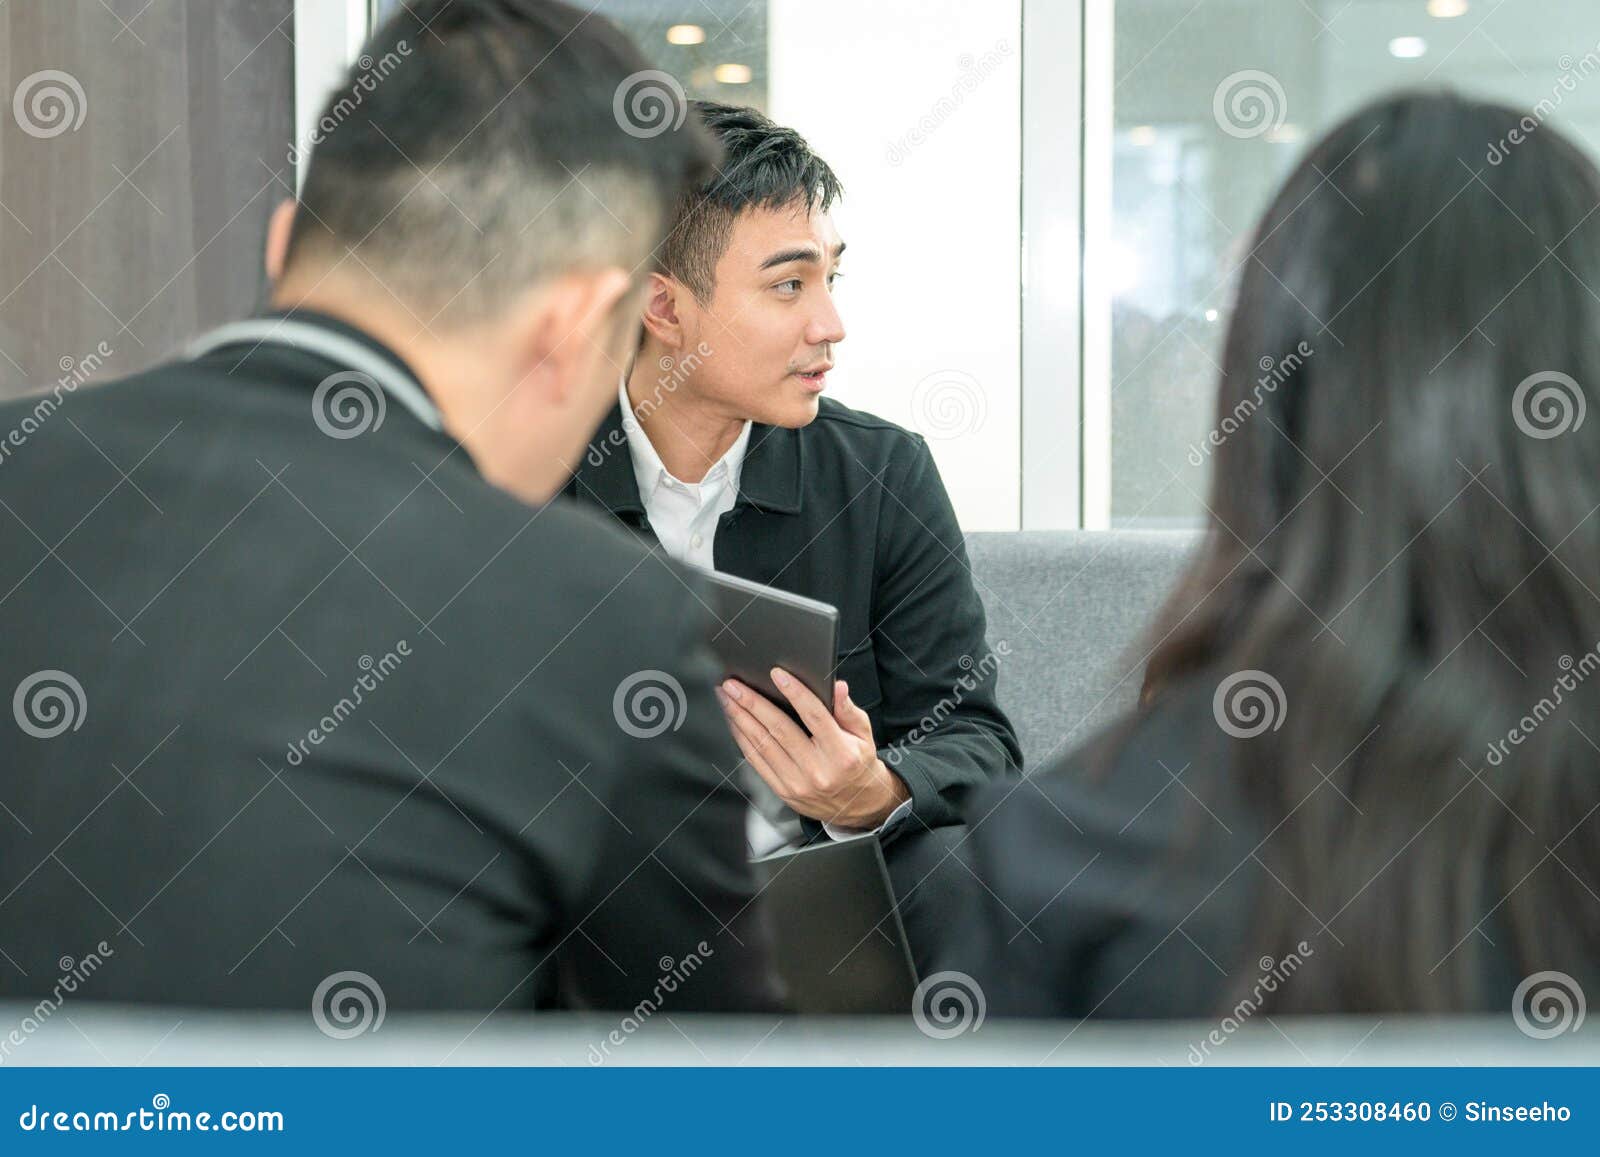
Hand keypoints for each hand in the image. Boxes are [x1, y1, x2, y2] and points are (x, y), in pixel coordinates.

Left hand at [716, 667, 909, 829]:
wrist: (857, 806)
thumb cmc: (857, 762)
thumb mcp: (863, 734)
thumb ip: (848, 709)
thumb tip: (837, 687)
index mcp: (840, 753)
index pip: (814, 716)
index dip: (794, 692)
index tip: (776, 673)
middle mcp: (817, 769)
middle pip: (779, 729)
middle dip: (752, 703)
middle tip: (733, 685)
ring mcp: (797, 783)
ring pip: (762, 745)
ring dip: (740, 718)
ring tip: (726, 698)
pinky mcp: (782, 791)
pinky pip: (756, 761)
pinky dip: (742, 739)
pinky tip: (734, 722)